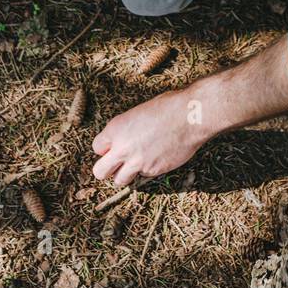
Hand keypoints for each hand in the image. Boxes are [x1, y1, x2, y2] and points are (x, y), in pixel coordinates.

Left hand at [92, 87, 208, 186]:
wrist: (190, 117)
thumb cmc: (167, 107)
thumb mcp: (138, 113)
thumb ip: (125, 130)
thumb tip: (120, 143)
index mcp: (116, 129)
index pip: (97, 148)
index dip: (106, 148)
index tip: (115, 147)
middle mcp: (122, 148)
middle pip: (100, 172)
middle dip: (107, 169)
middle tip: (117, 165)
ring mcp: (137, 162)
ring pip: (120, 180)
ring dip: (126, 174)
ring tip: (137, 162)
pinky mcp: (153, 171)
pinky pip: (143, 176)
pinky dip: (148, 170)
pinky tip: (158, 156)